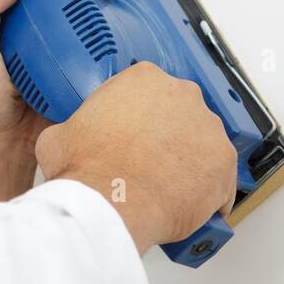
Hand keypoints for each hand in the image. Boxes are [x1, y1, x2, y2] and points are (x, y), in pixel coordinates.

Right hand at [35, 62, 238, 251]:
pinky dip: (206, 191)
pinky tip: (185, 203)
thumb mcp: (58, 138)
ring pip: (200, 142)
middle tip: (143, 158)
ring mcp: (209, 129)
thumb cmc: (86, 169)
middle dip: (164, 133)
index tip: (127, 131)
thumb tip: (71, 139)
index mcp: (142, 79)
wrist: (110, 204)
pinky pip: (219, 178)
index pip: (144, 89)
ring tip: (163, 185)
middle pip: (177, 111)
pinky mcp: (225, 164)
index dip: (133, 114)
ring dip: (186, 160)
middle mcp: (182, 95)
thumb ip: (73, 129)